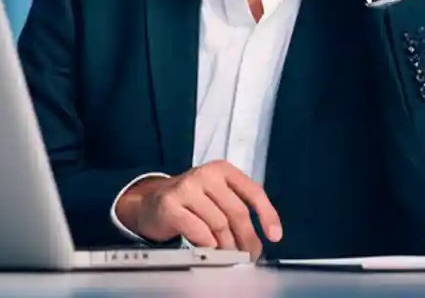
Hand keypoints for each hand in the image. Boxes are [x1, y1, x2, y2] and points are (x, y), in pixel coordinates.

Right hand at [115, 160, 281, 258]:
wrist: (150, 201)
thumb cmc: (190, 201)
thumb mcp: (216, 195)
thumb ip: (236, 208)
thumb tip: (259, 238)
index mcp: (222, 169)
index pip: (253, 191)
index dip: (267, 215)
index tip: (274, 236)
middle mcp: (205, 174)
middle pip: (237, 212)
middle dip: (248, 239)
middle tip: (250, 255)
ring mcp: (186, 188)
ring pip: (219, 225)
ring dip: (228, 246)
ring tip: (229, 254)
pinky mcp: (170, 205)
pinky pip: (199, 232)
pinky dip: (208, 245)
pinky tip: (209, 249)